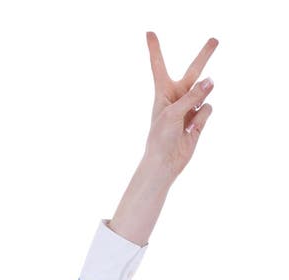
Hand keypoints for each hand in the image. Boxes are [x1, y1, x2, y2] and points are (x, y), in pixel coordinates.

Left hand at [143, 32, 218, 181]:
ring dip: (199, 101)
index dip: (154, 49)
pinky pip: (207, 109)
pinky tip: (192, 129)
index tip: (149, 32)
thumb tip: (211, 81)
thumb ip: (192, 95)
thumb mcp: (173, 113)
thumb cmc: (160, 137)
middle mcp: (177, 96)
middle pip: (194, 71)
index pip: (158, 65)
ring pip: (204, 93)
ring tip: (186, 120)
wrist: (165, 162)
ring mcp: (190, 107)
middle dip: (204, 55)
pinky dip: (202, 119)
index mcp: (163, 91)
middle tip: (215, 40)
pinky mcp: (199, 118)